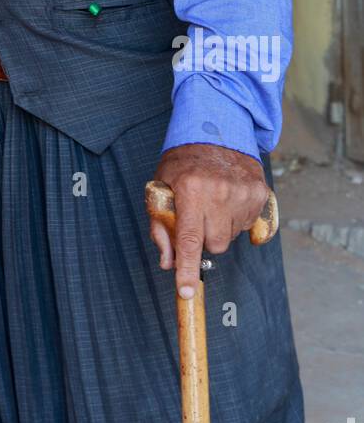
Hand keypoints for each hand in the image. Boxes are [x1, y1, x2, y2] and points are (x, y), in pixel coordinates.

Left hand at [150, 144, 269, 298]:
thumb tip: (168, 263)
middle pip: (214, 245)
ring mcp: (243, 193)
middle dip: (204, 238)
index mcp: (190, 191)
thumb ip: (161, 226)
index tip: (185, 292)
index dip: (186, 269)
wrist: (215, 129)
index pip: (189, 239)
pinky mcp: (260, 192)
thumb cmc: (184, 162)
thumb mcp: (162, 187)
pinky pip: (248, 225)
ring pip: (232, 237)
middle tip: (198, 215)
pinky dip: (237, 218)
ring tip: (213, 201)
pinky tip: (228, 198)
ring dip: (221, 227)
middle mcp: (219, 192)